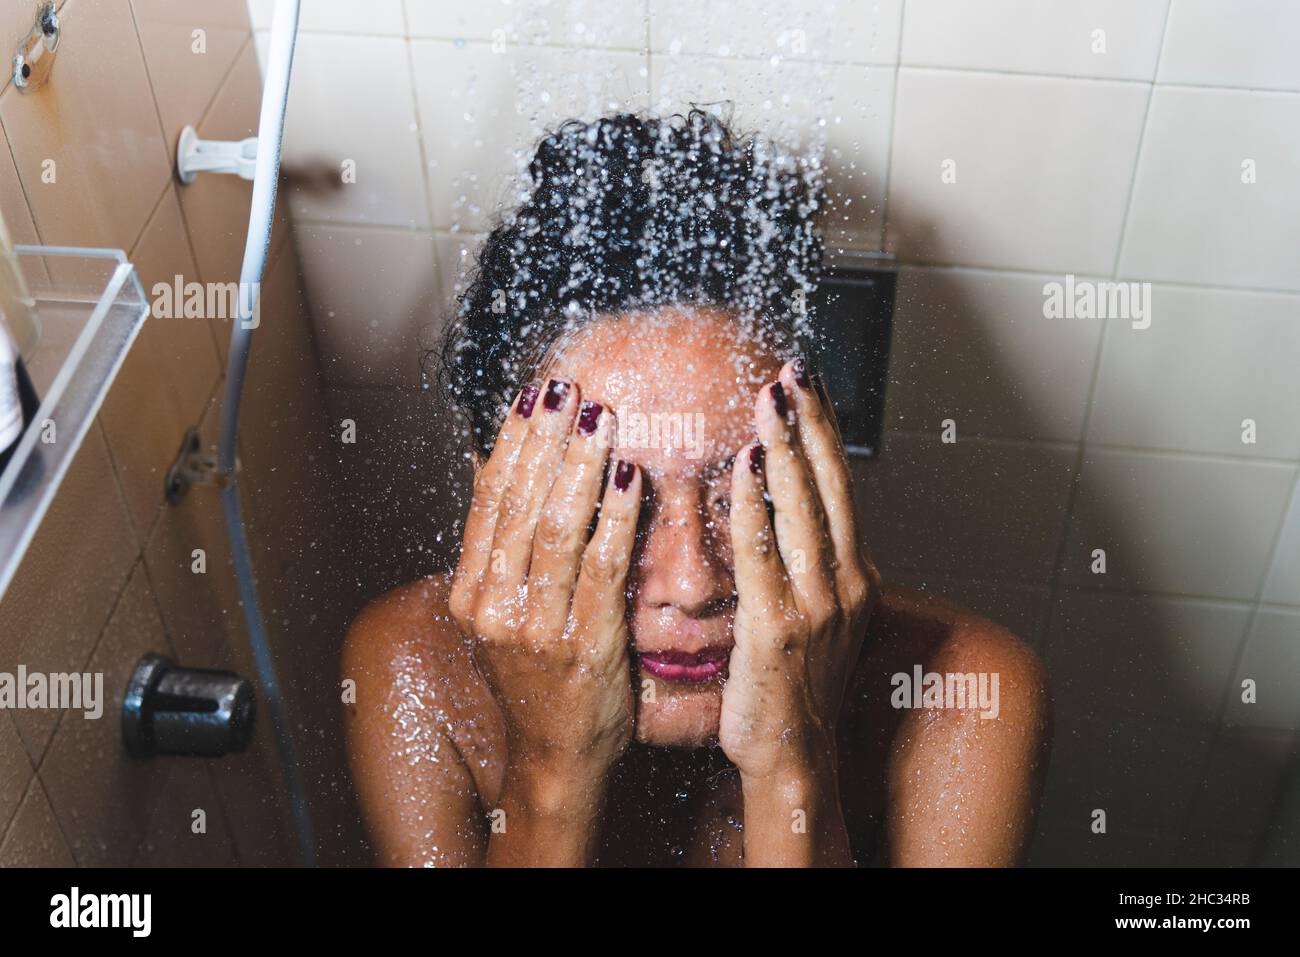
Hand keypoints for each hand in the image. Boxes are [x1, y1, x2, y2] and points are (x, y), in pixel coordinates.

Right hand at [448, 378, 640, 836]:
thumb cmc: (538, 679)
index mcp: (473, 593)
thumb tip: (491, 466)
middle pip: (521, 504)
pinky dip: (615, 517)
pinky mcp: (583, 644)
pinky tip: (629, 476)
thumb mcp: (503, 613)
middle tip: (568, 388)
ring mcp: (536, 628)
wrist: (556, 757)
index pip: (489, 501)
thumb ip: (501, 546)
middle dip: (547, 440)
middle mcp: (495, 607)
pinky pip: (601, 567)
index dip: (512, 442)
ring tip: (599, 416)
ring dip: (580, 465)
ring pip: (556, 528)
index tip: (532, 395)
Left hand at [720, 358, 880, 784]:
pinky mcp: (777, 628)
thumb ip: (810, 567)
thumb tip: (791, 514)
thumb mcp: (817, 618)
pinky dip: (756, 504)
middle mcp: (846, 584)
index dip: (826, 433)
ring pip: (803, 509)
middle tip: (792, 373)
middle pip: (829, 486)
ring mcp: (816, 606)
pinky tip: (744, 464)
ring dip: (785, 448)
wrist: (793, 756)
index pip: (841, 487)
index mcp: (854, 576)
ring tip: (771, 398)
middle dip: (810, 424)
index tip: (810, 386)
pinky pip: (764, 552)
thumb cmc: (794, 686)